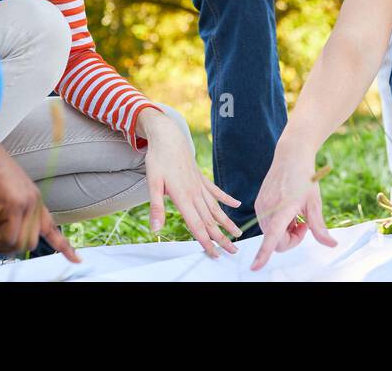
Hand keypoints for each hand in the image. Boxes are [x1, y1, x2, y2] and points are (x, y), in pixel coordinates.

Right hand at [0, 134, 79, 261]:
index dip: (65, 246)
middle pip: (31, 243)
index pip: (52, 227)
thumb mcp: (2, 196)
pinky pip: (6, 237)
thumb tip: (1, 237)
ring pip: (20, 244)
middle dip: (6, 248)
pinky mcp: (14, 205)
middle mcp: (35, 203)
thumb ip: (8, 216)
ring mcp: (27, 204)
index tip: (77, 260)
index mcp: (35, 200)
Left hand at [138, 110, 241, 256]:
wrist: (168, 136)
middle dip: (222, 238)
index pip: (196, 226)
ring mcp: (200, 185)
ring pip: (216, 208)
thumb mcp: (152, 184)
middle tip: (233, 251)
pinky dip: (227, 198)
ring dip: (227, 222)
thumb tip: (155, 229)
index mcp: (183, 197)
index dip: (206, 242)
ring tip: (238, 234)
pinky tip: (237, 204)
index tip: (215, 254)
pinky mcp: (201, 178)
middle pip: (211, 220)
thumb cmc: (158, 160)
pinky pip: (216, 191)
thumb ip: (157, 207)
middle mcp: (195, 193)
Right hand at [251, 147, 336, 270]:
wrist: (290, 156)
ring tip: (295, 213)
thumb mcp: (315, 202)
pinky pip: (268, 224)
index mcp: (283, 208)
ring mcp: (261, 206)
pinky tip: (287, 209)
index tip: (255, 267)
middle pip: (275, 241)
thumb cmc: (305, 178)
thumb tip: (331, 244)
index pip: (272, 236)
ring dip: (285, 231)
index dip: (264, 253)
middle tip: (303, 223)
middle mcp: (267, 208)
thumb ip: (319, 227)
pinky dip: (279, 224)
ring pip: (271, 234)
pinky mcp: (258, 204)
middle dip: (291, 239)